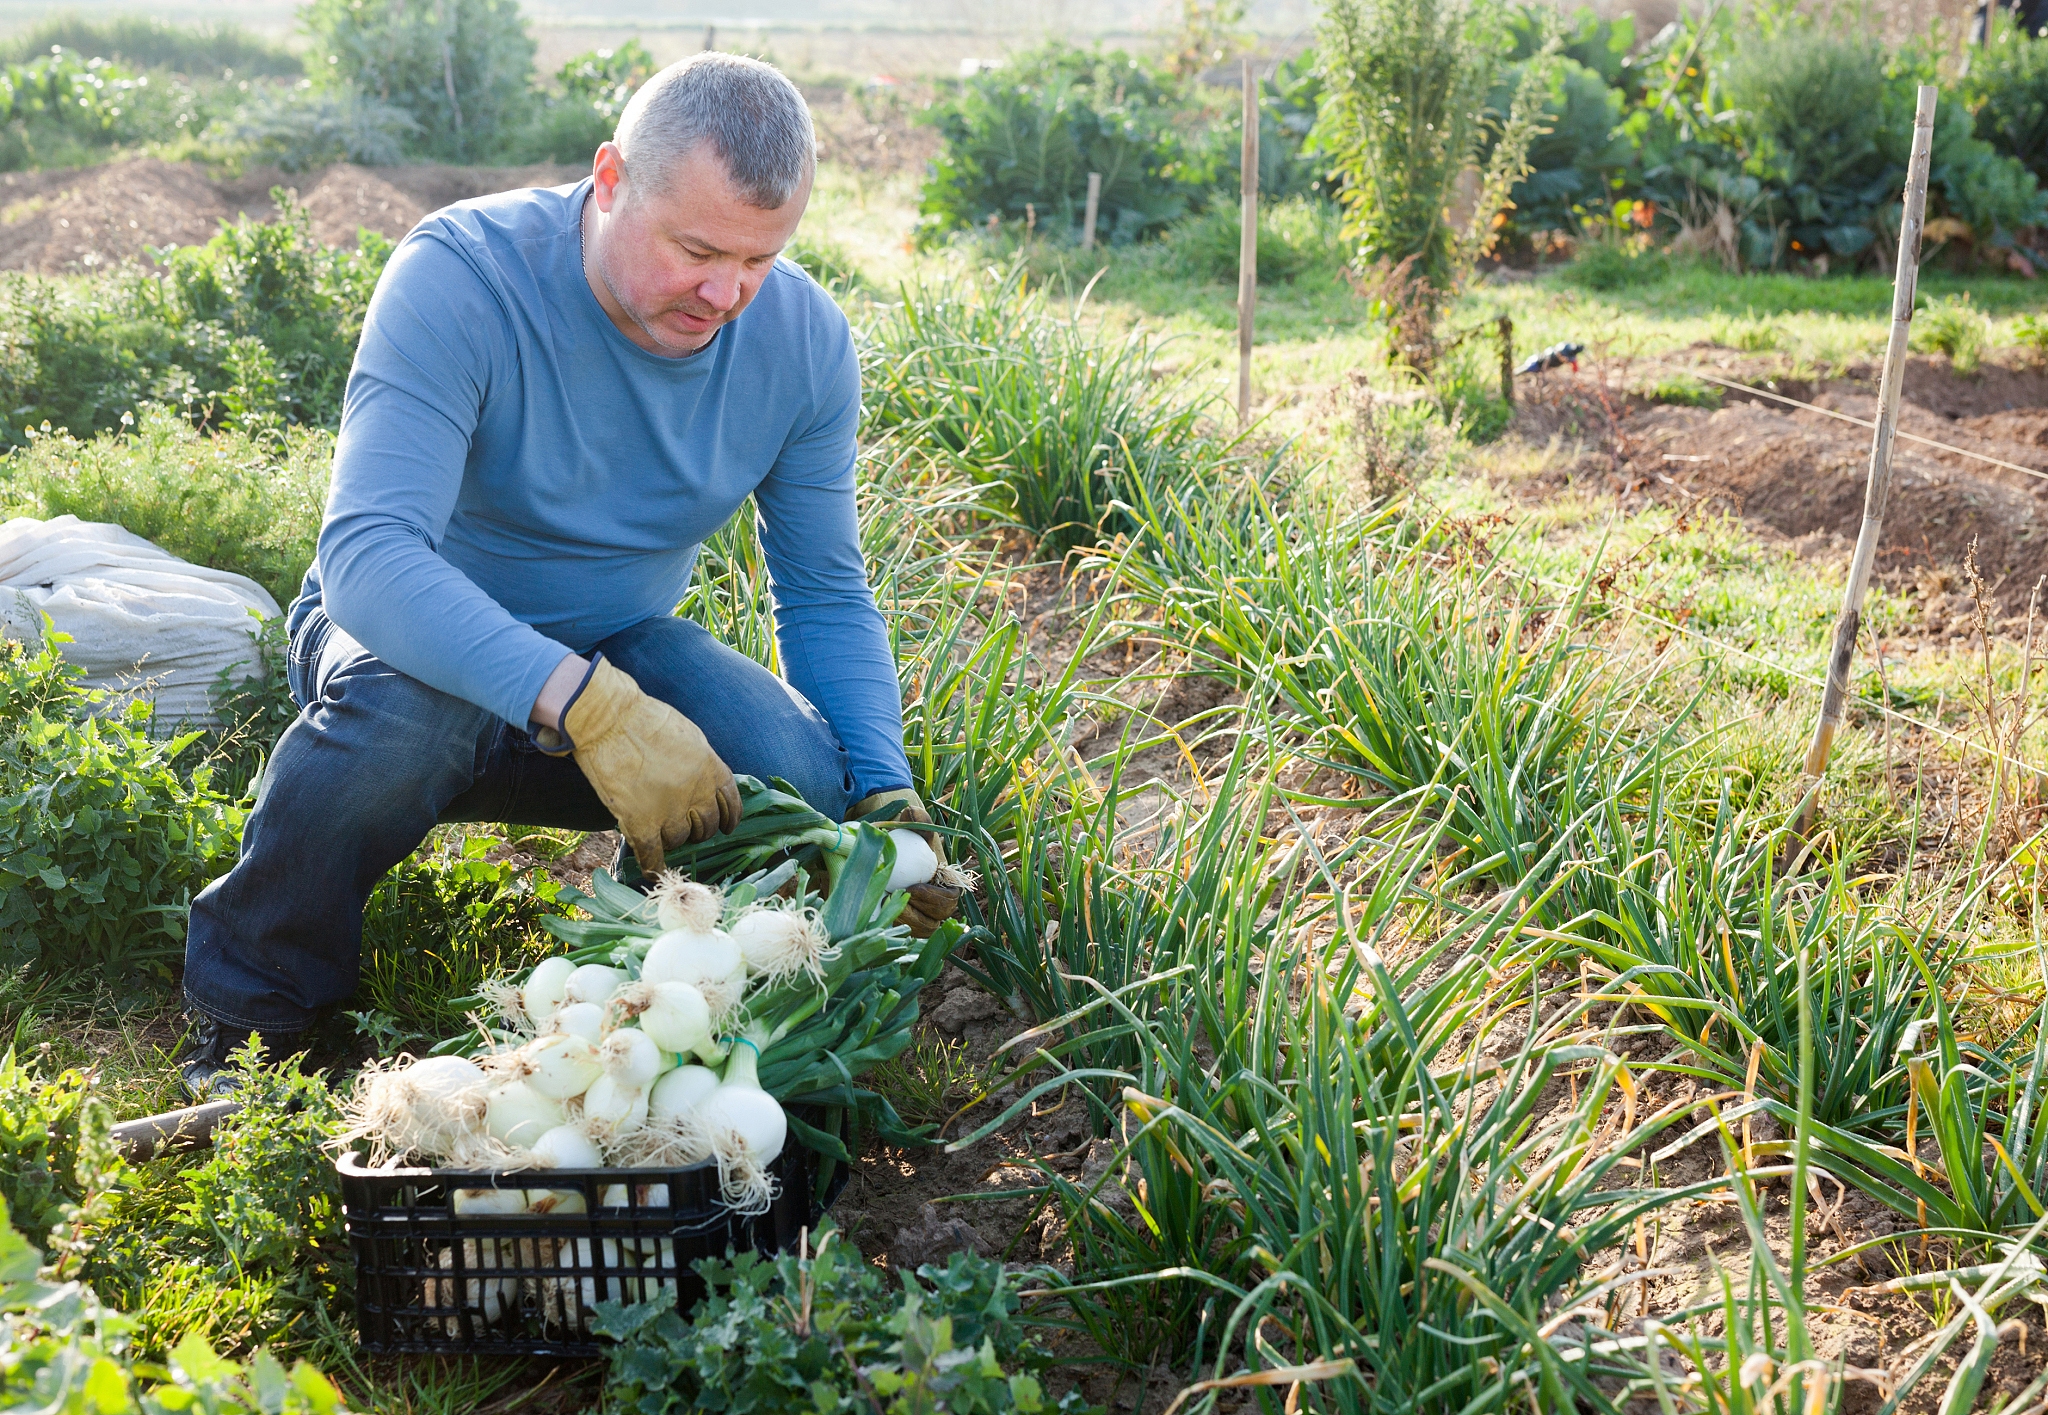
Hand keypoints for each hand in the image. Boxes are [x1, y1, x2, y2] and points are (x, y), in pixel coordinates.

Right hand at [542, 656, 740, 876]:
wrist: (608, 719)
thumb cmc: (645, 719)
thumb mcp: (689, 736)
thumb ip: (702, 763)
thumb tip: (707, 784)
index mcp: (712, 769)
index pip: (730, 802)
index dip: (729, 818)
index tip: (727, 827)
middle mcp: (697, 793)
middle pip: (706, 825)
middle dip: (698, 828)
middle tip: (685, 825)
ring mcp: (670, 811)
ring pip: (679, 839)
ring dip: (672, 838)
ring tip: (659, 830)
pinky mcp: (641, 822)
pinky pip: (652, 854)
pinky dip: (653, 866)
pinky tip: (652, 872)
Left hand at [848, 789, 959, 938]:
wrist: (887, 853)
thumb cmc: (904, 840)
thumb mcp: (911, 827)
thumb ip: (916, 818)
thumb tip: (912, 813)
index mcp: (945, 886)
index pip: (948, 901)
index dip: (933, 899)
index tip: (913, 889)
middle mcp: (936, 907)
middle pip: (934, 921)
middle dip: (917, 914)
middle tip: (895, 900)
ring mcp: (920, 918)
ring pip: (918, 931)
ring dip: (903, 922)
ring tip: (884, 908)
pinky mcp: (904, 926)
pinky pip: (902, 935)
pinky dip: (891, 927)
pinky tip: (876, 916)